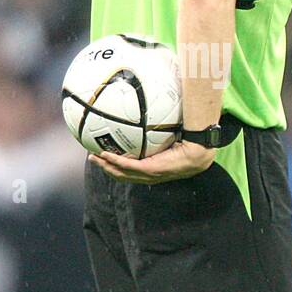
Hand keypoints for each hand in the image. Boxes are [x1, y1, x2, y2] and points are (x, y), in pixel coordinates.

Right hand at [90, 139, 215, 182]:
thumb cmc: (189, 145)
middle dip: (107, 168)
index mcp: (154, 170)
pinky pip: (128, 166)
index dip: (118, 168)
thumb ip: (160, 134)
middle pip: (122, 175)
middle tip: (95, 159)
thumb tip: (155, 115)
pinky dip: (114, 162)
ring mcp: (150, 174)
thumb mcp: (170, 141)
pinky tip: (104, 155)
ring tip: (94, 157)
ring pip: (121, 173)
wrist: (198, 153)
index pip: (133, 172)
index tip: (107, 159)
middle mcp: (150, 176)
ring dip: (106, 166)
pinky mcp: (151, 169)